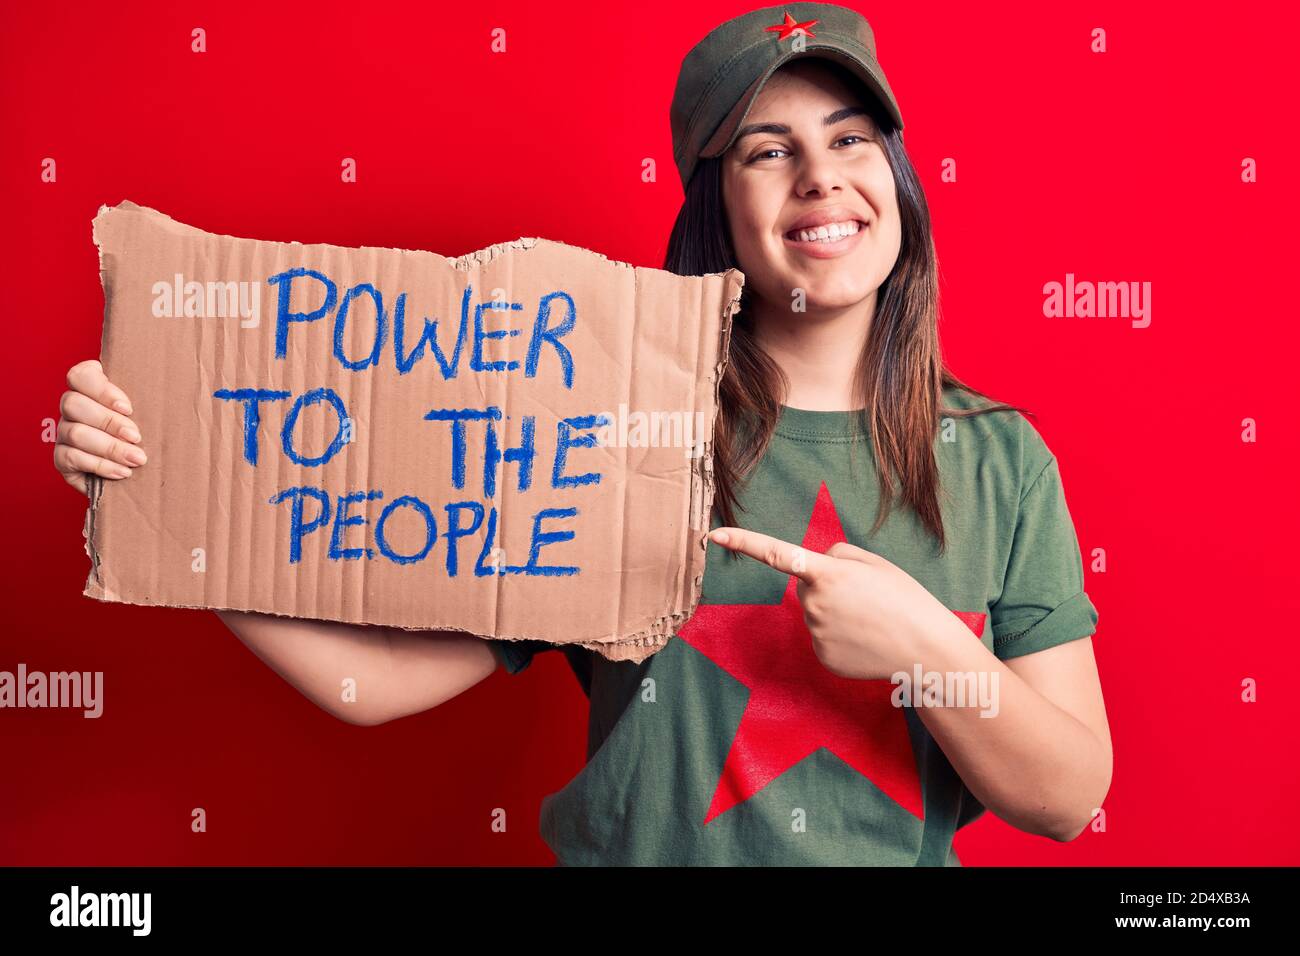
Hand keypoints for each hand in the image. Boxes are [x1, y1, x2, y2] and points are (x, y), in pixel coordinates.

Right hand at [54, 359, 146, 495]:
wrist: (143, 476)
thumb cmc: (152, 434)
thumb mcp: (155, 412)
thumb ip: (158, 397)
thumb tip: (191, 389)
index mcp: (91, 388)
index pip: (79, 375)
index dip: (101, 390)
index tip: (128, 408)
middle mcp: (73, 408)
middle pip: (73, 403)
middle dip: (108, 421)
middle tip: (137, 437)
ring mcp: (64, 432)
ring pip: (74, 433)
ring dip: (109, 447)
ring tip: (137, 459)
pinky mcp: (62, 459)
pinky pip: (71, 458)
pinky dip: (100, 465)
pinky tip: (123, 472)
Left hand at [707, 526, 958, 679]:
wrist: (925, 649)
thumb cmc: (903, 599)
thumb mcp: (873, 563)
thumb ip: (836, 556)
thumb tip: (811, 567)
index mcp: (827, 572)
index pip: (776, 554)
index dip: (743, 542)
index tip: (713, 536)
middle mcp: (814, 603)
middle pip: (807, 586)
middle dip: (828, 586)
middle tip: (866, 597)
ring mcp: (815, 633)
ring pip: (815, 612)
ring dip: (836, 612)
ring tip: (870, 620)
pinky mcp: (821, 656)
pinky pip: (822, 637)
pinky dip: (840, 636)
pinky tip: (864, 640)